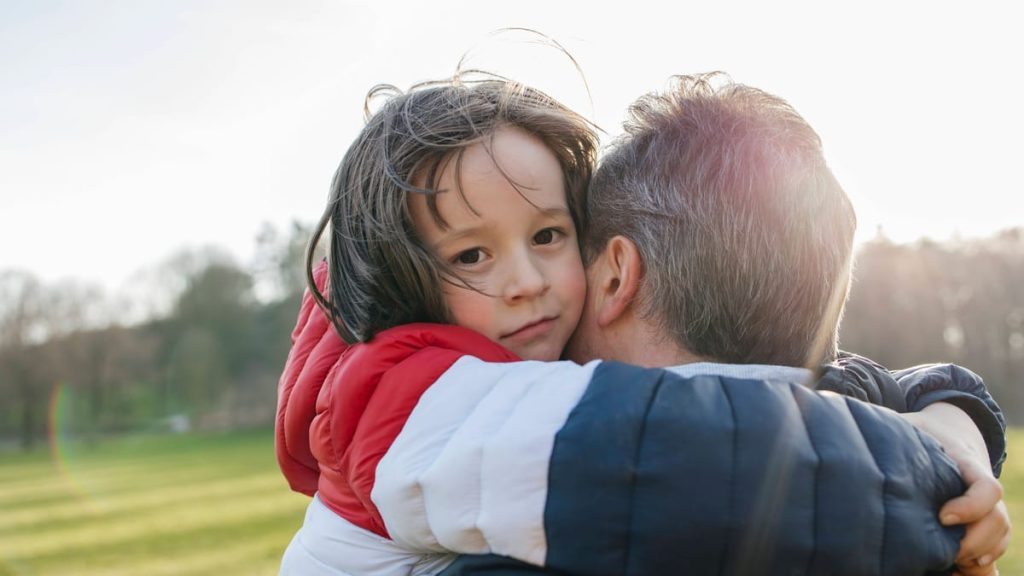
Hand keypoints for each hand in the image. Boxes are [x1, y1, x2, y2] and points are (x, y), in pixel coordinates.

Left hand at [901, 403, 1010, 574]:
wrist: (951, 430)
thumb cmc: (924, 430)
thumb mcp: (909, 424)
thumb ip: (889, 428)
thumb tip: (848, 424)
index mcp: (966, 462)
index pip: (986, 488)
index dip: (972, 507)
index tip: (942, 517)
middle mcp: (981, 485)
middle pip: (996, 520)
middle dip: (974, 541)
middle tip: (943, 552)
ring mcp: (986, 503)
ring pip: (999, 534)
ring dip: (979, 554)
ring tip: (950, 564)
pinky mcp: (982, 518)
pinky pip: (996, 544)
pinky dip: (983, 560)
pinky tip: (957, 568)